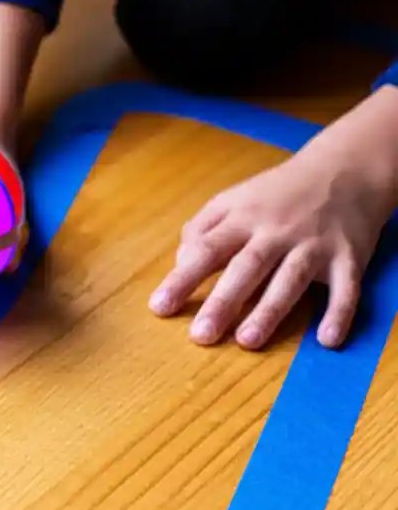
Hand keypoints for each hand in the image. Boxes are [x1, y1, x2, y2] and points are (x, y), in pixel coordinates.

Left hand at [149, 153, 387, 349]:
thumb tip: (181, 264)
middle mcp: (277, 232)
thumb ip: (201, 230)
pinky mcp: (349, 257)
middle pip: (246, 268)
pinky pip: (346, 288)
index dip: (182, 279)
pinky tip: (327, 340)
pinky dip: (339, 313)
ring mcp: (314, 245)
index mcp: (243, 219)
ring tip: (247, 341)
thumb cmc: (277, 194)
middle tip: (200, 335)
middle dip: (223, 302)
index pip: (206, 251)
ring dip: (269, 311)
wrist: (346, 167)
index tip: (159, 308)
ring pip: (290, 279)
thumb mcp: (233, 200)